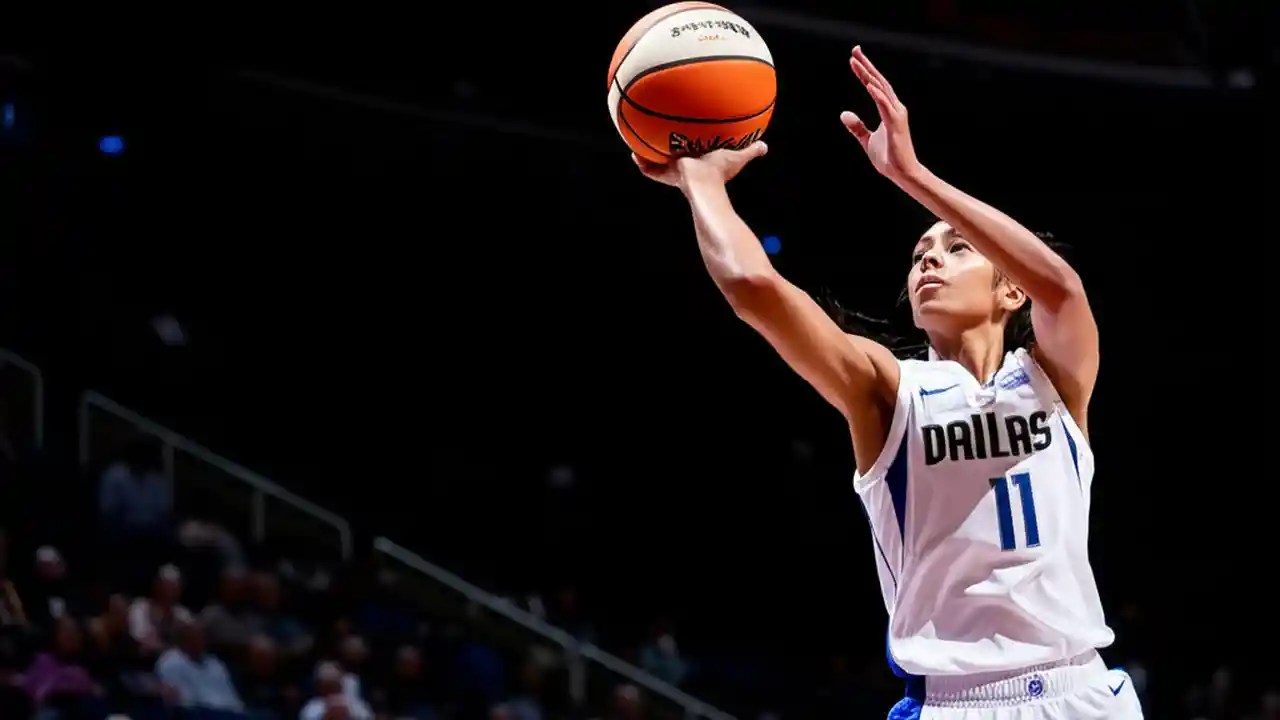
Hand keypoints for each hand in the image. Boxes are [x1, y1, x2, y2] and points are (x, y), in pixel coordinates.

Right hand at [631, 143, 768, 190]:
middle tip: (657, 141)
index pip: (691, 160)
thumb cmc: (720, 173)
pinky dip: (642, 163)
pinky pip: (650, 169)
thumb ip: (750, 151)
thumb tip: (764, 145)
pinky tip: (633, 152)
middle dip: (663, 154)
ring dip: (648, 157)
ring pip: (657, 165)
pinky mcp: (666, 171)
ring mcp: (673, 171)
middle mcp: (684, 169)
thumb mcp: (737, 157)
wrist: (705, 183)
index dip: (686, 156)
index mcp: (698, 166)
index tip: (683, 147)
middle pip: (670, 162)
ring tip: (637, 144)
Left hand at [840, 46, 921, 183]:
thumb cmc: (888, 158)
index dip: (864, 71)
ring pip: (881, 89)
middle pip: (878, 81)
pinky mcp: (896, 124)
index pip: (875, 85)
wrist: (902, 174)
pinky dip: (877, 94)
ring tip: (856, 62)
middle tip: (855, 50)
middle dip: (866, 65)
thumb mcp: (866, 140)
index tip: (854, 58)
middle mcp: (895, 107)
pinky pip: (885, 106)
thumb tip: (843, 114)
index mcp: (889, 109)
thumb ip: (857, 127)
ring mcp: (896, 115)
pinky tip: (868, 84)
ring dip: (868, 75)